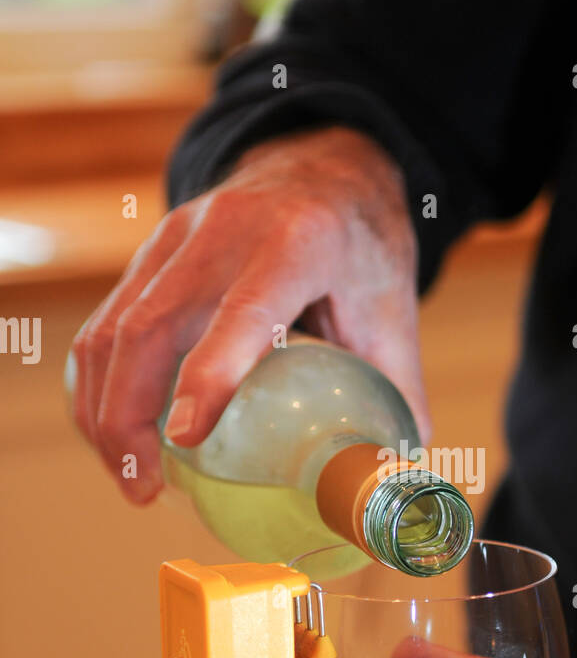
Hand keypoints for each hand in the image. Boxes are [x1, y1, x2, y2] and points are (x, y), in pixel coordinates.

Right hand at [71, 126, 427, 501]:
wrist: (323, 169)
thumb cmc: (359, 249)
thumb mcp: (393, 311)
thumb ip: (396, 393)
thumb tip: (384, 477)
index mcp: (299, 242)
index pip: (246, 310)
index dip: (211, 372)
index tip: (183, 437)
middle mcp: (225, 231)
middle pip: (151, 326)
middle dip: (128, 416)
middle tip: (143, 488)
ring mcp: (177, 237)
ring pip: (113, 328)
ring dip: (104, 411)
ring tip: (128, 476)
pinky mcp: (150, 252)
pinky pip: (106, 324)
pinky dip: (99, 386)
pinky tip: (116, 434)